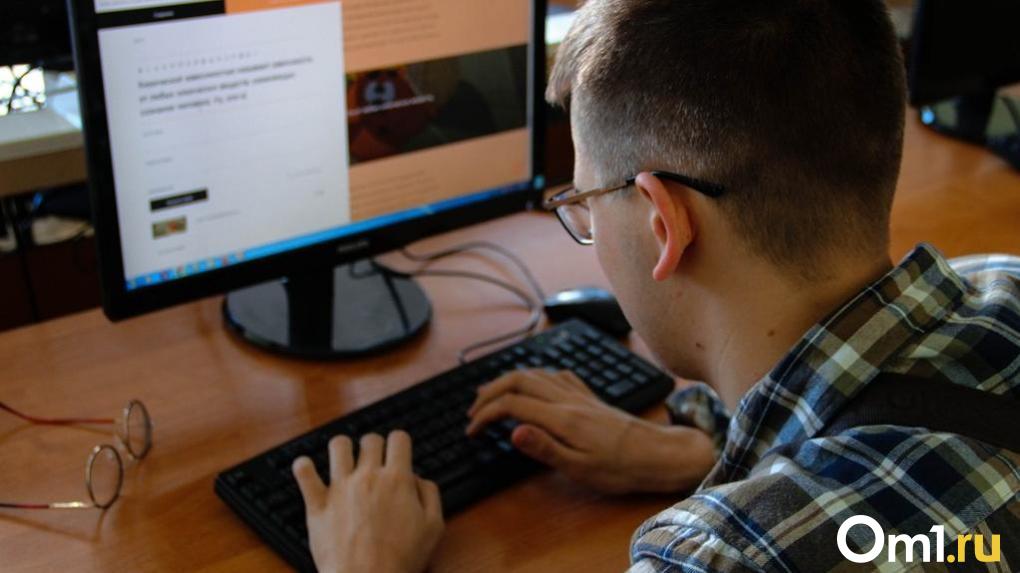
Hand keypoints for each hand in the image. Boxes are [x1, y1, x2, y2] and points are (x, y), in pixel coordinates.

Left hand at [292, 432, 444, 572]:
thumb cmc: (401, 560)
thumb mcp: (433, 527)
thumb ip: (429, 495)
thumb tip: (417, 478)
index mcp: (397, 480)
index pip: (399, 439)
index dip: (400, 442)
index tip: (398, 451)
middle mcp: (368, 477)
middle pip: (370, 440)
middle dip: (374, 445)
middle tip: (374, 459)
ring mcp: (340, 488)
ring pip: (338, 446)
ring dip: (342, 448)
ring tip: (344, 458)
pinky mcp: (318, 505)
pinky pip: (304, 474)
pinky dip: (303, 467)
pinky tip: (307, 468)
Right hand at [466, 369, 715, 493]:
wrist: (659, 455)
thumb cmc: (621, 469)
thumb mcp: (581, 468)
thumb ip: (545, 448)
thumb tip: (514, 431)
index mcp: (563, 418)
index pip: (512, 405)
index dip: (486, 414)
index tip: (472, 430)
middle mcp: (568, 399)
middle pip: (519, 380)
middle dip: (490, 391)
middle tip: (474, 410)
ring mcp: (580, 395)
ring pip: (536, 373)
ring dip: (508, 380)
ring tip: (492, 394)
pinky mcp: (590, 397)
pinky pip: (557, 375)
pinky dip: (535, 376)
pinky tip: (534, 384)